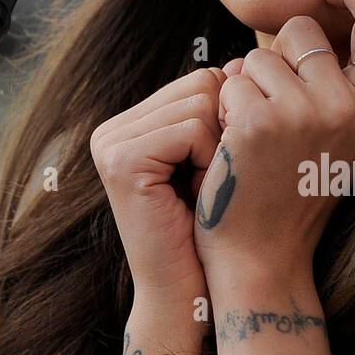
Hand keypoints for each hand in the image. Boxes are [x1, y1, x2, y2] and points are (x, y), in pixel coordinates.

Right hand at [90, 66, 226, 313]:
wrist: (189, 293)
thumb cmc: (213, 230)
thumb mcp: (216, 159)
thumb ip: (221, 109)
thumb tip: (243, 60)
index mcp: (131, 124)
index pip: (201, 79)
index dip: (229, 120)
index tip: (221, 168)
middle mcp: (112, 128)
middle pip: (202, 83)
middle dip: (226, 132)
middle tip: (213, 182)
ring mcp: (110, 142)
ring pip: (201, 102)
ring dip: (220, 149)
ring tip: (204, 190)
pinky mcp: (121, 159)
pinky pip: (192, 128)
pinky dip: (209, 160)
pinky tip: (196, 194)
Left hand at [193, 0, 354, 282]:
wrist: (264, 257)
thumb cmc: (291, 195)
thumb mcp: (335, 139)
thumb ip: (334, 87)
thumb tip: (303, 29)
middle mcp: (346, 105)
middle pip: (302, 30)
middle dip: (276, 54)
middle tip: (270, 106)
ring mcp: (303, 111)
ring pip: (259, 55)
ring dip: (246, 85)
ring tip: (251, 135)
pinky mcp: (258, 120)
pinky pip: (232, 80)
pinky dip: (224, 106)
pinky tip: (232, 144)